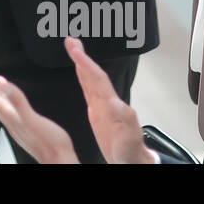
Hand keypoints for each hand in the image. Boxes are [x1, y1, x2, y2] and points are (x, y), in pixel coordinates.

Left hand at [0, 68, 79, 163]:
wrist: (58, 159)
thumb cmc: (48, 142)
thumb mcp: (31, 118)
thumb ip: (17, 101)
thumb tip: (2, 85)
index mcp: (11, 116)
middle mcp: (12, 121)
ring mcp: (18, 125)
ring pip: (1, 106)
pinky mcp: (26, 127)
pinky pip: (12, 111)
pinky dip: (9, 101)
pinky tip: (11, 101)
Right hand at [63, 37, 156, 164]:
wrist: (133, 162)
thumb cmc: (132, 153)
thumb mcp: (130, 139)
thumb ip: (126, 120)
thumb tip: (116, 102)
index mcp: (112, 106)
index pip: (97, 78)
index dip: (85, 62)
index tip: (75, 48)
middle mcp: (108, 103)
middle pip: (93, 74)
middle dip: (81, 56)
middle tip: (70, 40)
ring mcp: (103, 107)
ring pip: (91, 79)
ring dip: (82, 63)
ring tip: (72, 47)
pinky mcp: (98, 114)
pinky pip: (88, 90)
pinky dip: (82, 77)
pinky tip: (78, 71)